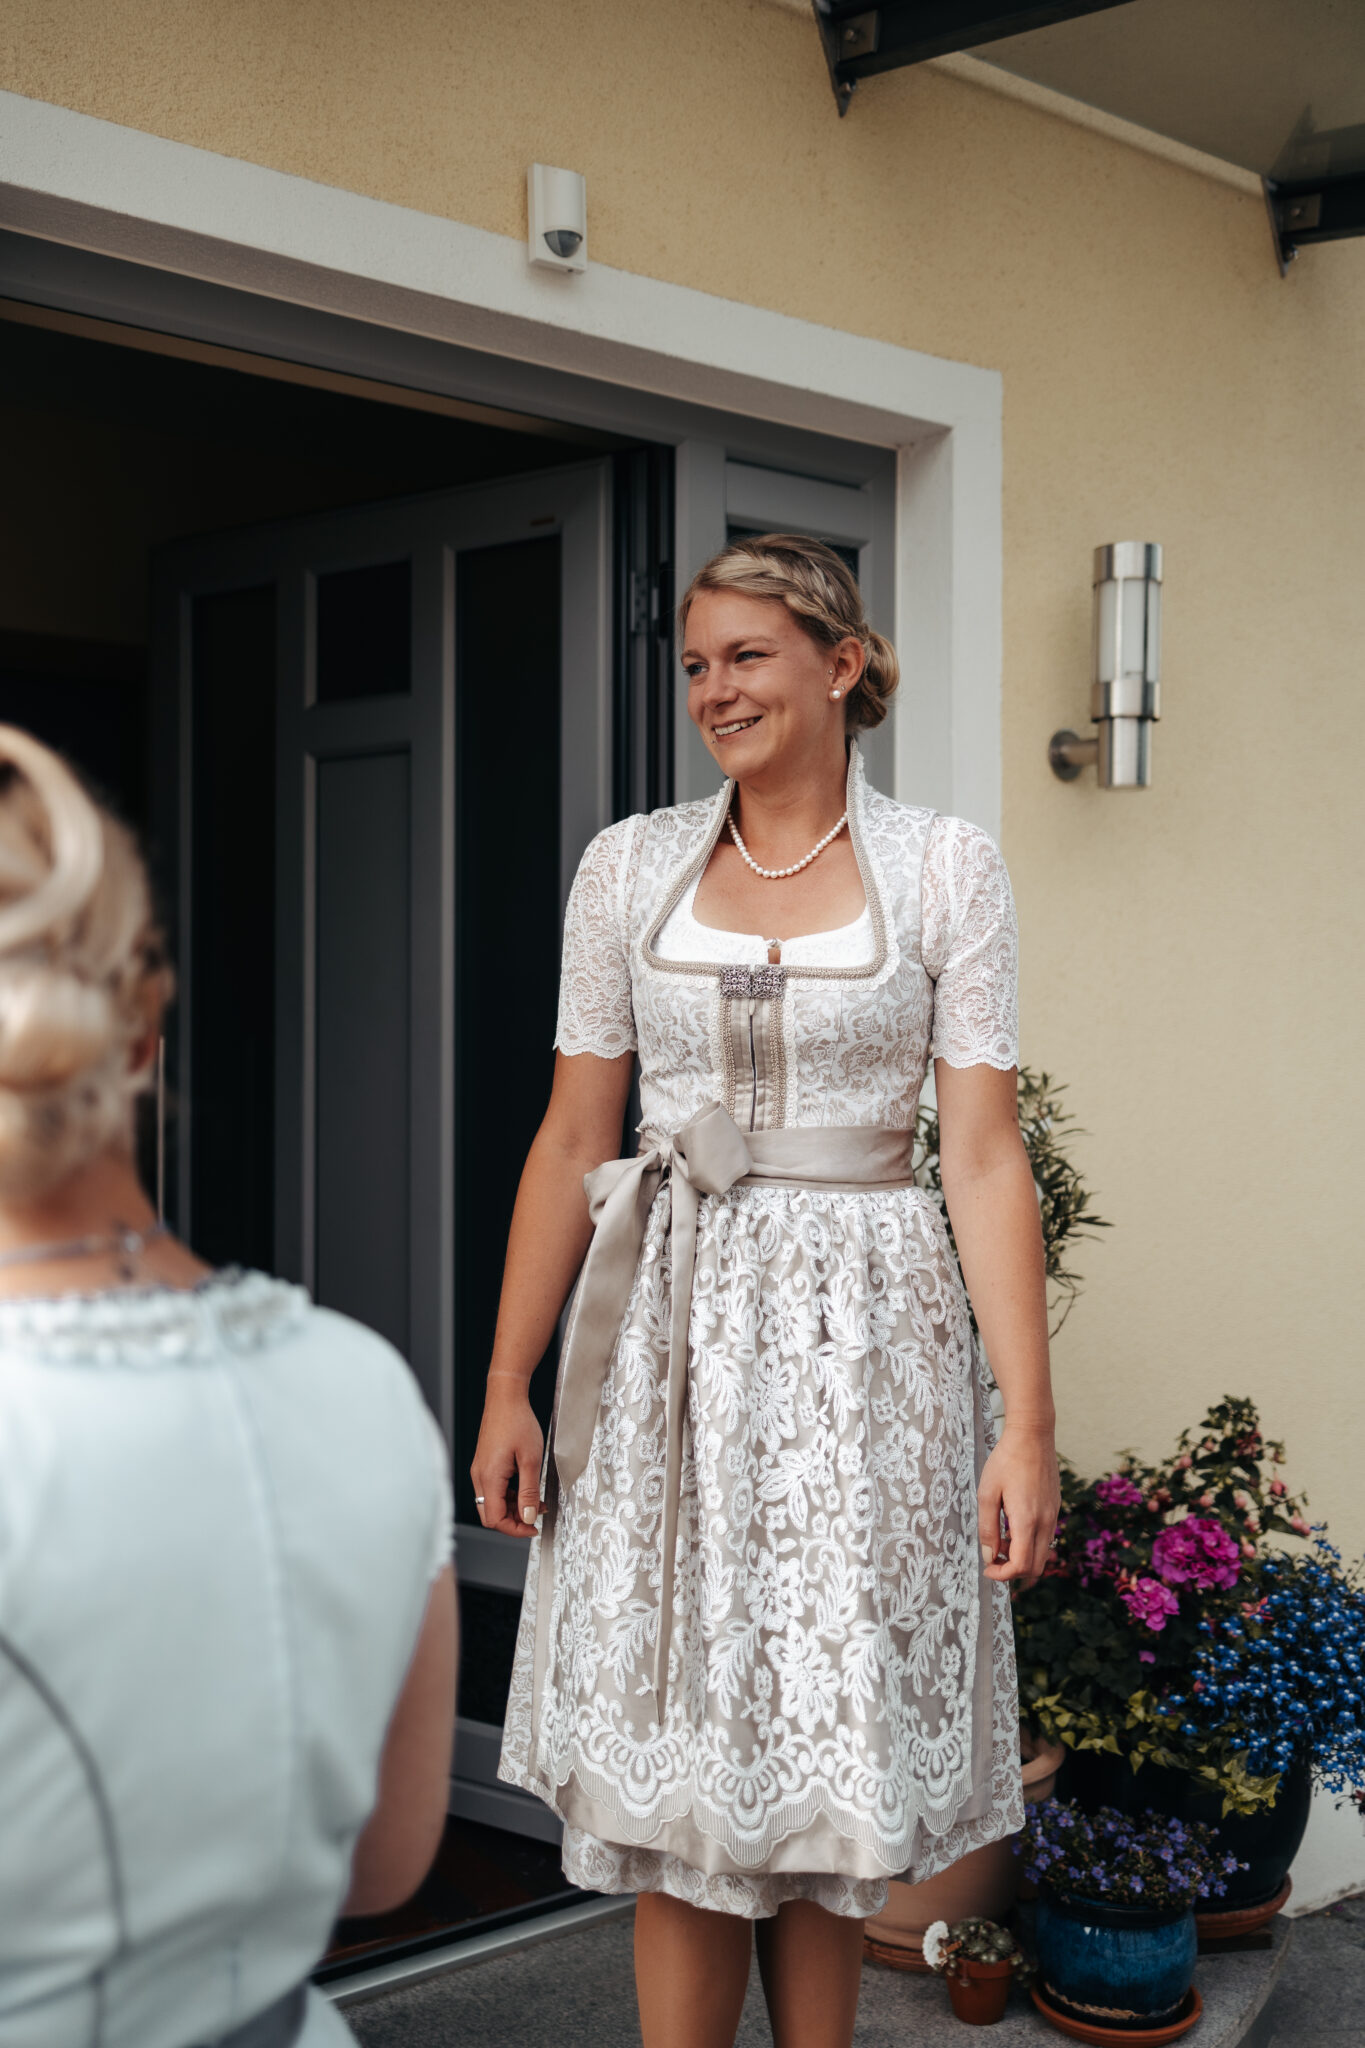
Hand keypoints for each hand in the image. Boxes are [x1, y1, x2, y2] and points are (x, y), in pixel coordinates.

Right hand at [470, 1377, 544, 1537]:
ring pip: (492, 1503)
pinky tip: (525, 1488)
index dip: (515, 1529)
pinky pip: (492, 1490)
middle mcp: (479, 1477)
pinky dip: (508, 1495)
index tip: (533, 1526)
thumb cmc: (518, 1422)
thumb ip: (529, 1491)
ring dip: (513, 1507)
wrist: (505, 1398)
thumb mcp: (531, 1459)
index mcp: (489, 1478)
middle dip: (513, 1520)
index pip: (495, 1519)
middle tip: (535, 1514)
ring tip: (536, 1500)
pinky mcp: (483, 1465)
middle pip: (490, 1515)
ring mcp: (479, 1470)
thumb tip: (528, 1517)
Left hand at [977, 1422, 1059, 1587]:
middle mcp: (1046, 1523)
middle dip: (1013, 1571)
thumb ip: (988, 1528)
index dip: (1003, 1575)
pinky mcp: (1055, 1508)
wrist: (1033, 1436)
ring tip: (999, 1539)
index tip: (987, 1569)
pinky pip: (1046, 1538)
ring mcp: (1053, 1516)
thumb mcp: (987, 1493)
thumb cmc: (1006, 1461)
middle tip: (992, 1559)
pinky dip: (1030, 1543)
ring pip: (1043, 1554)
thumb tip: (988, 1556)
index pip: (1021, 1566)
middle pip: (1036, 1567)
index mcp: (1027, 1521)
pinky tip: (1012, 1526)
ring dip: (1022, 1557)